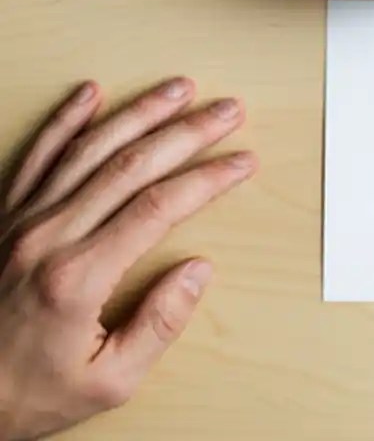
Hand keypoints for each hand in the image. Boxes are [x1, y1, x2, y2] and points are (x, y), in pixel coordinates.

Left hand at [0, 78, 255, 439]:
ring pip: (88, 149)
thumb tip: (199, 270)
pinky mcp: (3, 219)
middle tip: (227, 110)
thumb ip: (158, 324)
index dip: (207, 179)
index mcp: (77, 277)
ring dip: (139, 112)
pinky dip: (64, 121)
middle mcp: (46, 237)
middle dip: (187, 132)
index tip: (242, 162)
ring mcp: (20, 222)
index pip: (158, 208)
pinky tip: (89, 94)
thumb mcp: (108, 382)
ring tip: (179, 88)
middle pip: (131, 166)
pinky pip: (36, 156)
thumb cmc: (29, 394)